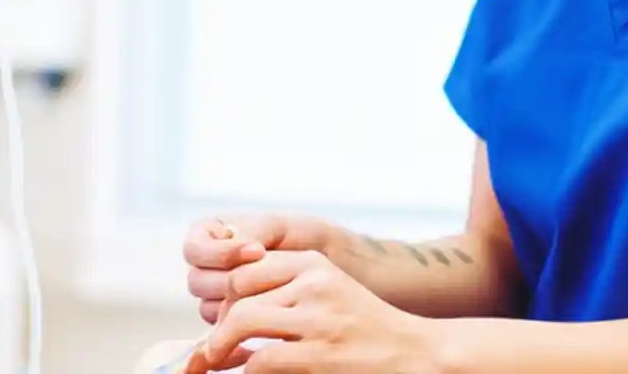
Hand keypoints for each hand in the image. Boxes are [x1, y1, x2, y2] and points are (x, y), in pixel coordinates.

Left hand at [183, 250, 436, 373]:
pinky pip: (261, 360)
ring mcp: (318, 318)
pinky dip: (247, 371)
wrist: (415, 355)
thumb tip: (221, 331)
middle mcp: (315, 283)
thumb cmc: (366, 333)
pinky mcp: (320, 354)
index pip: (246, 270)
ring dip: (220, 348)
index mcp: (314, 264)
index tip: (221, 323)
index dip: (225, 299)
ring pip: (241, 323)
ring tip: (217, 363)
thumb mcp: (327, 300)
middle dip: (219, 326)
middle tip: (212, 352)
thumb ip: (282, 303)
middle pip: (238, 294)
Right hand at [184, 214, 332, 323]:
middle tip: (265, 277)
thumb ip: (258, 230)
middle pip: (197, 282)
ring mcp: (224, 298)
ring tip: (274, 297)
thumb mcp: (286, 226)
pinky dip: (242, 327)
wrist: (340, 272)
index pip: (194, 249)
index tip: (256, 252)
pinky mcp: (236, 324)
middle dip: (231, 280)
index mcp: (217, 236)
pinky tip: (269, 322)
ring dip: (238, 304)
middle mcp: (214, 268)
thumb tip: (235, 240)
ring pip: (209, 308)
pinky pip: (225, 330)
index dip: (219, 253)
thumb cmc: (313, 241)